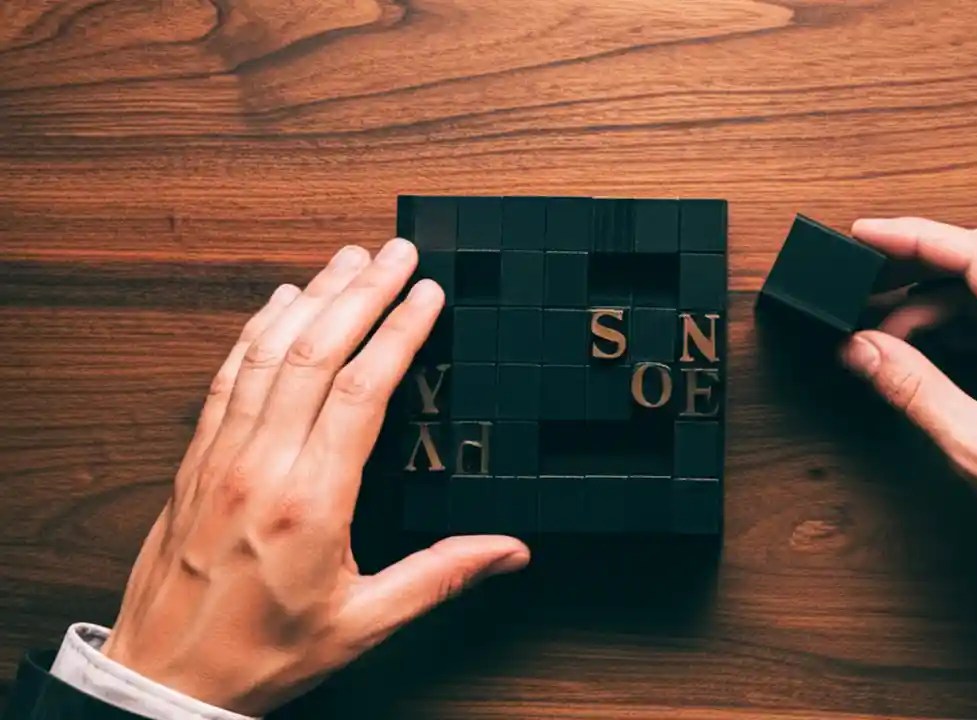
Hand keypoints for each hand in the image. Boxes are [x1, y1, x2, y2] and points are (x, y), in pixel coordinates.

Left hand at [102, 239, 529, 714]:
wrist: (166, 679)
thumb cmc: (261, 654)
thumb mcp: (363, 623)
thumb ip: (438, 577)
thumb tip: (507, 550)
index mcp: (311, 502)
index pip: (363, 390)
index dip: (399, 332)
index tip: (426, 294)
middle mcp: (262, 466)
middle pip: (317, 352)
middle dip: (362, 292)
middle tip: (396, 251)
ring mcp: (223, 456)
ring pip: (269, 353)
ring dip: (311, 298)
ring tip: (346, 259)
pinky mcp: (197, 460)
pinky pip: (228, 377)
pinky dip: (255, 332)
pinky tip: (276, 304)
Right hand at [842, 218, 976, 574]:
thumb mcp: (975, 447)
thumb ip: (912, 387)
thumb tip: (859, 348)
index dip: (914, 238)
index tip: (864, 234)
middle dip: (920, 262)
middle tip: (864, 279)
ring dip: (937, 298)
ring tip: (885, 333)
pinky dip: (962, 318)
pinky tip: (923, 342)